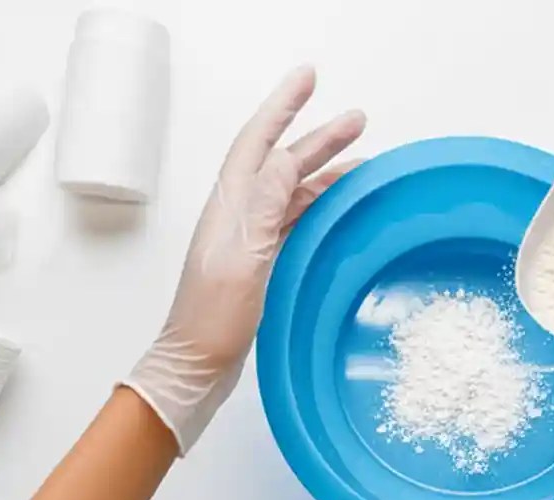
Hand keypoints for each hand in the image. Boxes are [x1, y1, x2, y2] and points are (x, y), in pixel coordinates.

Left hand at [126, 66, 365, 452]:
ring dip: (323, 170)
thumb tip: (286, 160)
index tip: (309, 79)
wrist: (193, 367)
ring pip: (291, 190)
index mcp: (229, 208)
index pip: (259, 142)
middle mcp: (237, 215)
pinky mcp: (258, 262)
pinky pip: (294, 219)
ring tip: (360, 159)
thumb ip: (264, 208)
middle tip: (357, 120)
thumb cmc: (212, 322)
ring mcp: (248, 238)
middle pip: (280, 162)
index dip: (284, 107)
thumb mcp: (243, 261)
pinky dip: (320, 205)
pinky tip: (339, 206)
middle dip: (317, 136)